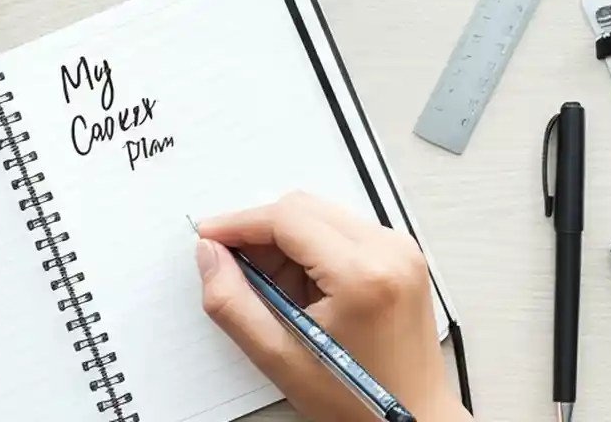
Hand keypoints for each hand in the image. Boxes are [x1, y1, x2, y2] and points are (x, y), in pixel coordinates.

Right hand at [195, 193, 469, 421]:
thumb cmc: (360, 402)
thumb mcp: (280, 358)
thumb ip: (232, 303)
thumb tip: (210, 255)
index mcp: (363, 274)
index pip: (286, 219)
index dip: (239, 223)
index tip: (209, 236)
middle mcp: (389, 251)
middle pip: (303, 208)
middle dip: (259, 230)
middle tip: (232, 264)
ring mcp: (400, 250)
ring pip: (320, 215)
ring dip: (285, 240)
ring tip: (272, 289)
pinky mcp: (401, 256)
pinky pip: (341, 229)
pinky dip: (310, 247)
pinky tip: (299, 287)